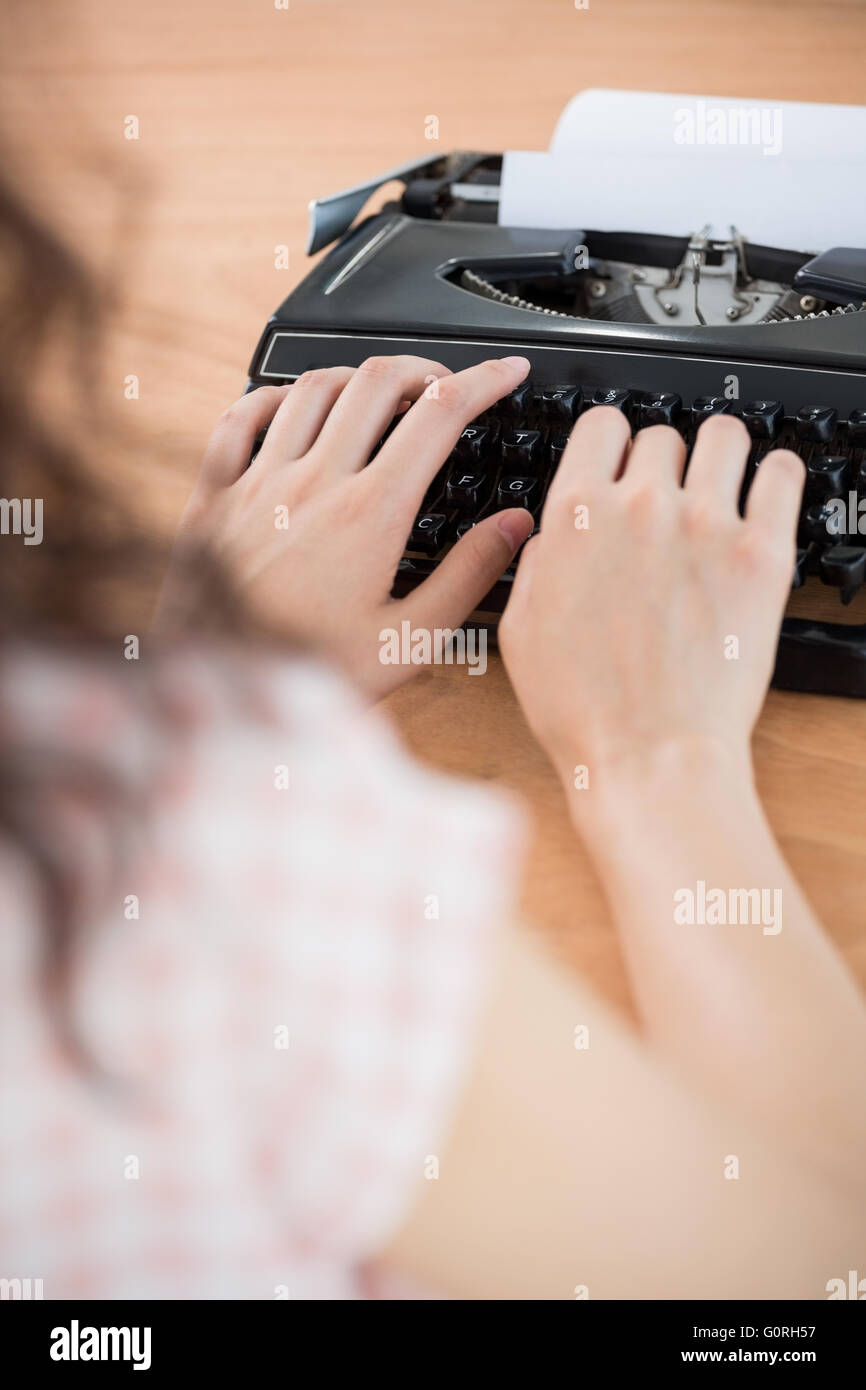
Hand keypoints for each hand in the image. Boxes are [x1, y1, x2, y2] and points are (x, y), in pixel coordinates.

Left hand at [159, 355, 533, 696]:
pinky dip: (275, 397)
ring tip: (382, 395)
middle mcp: (313, 484)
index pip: (438, 415)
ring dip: (357, 377)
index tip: (506, 373)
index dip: (483, 381)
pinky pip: (240, 417)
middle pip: (376, 382)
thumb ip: (468, 575)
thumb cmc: (312, 671)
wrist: (221, 688)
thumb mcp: (411, 639)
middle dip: (424, 369)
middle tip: (446, 387)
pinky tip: (294, 408)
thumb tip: (513, 526)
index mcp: (370, 514)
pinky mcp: (216, 496)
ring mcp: (259, 483)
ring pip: (312, 388)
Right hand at [499, 408, 804, 787]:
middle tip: (667, 504)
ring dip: (719, 457)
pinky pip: (783, 474)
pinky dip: (775, 477)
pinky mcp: (761, 554)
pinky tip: (764, 498)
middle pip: (661, 436)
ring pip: (724, 437)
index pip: (601, 425)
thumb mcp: (521, 630)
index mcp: (576, 516)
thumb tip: (553, 536)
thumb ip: (536, 563)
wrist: (649, 757)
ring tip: (720, 490)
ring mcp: (706, 525)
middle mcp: (640, 506)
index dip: (610, 444)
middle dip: (661, 465)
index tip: (619, 462)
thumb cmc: (585, 710)